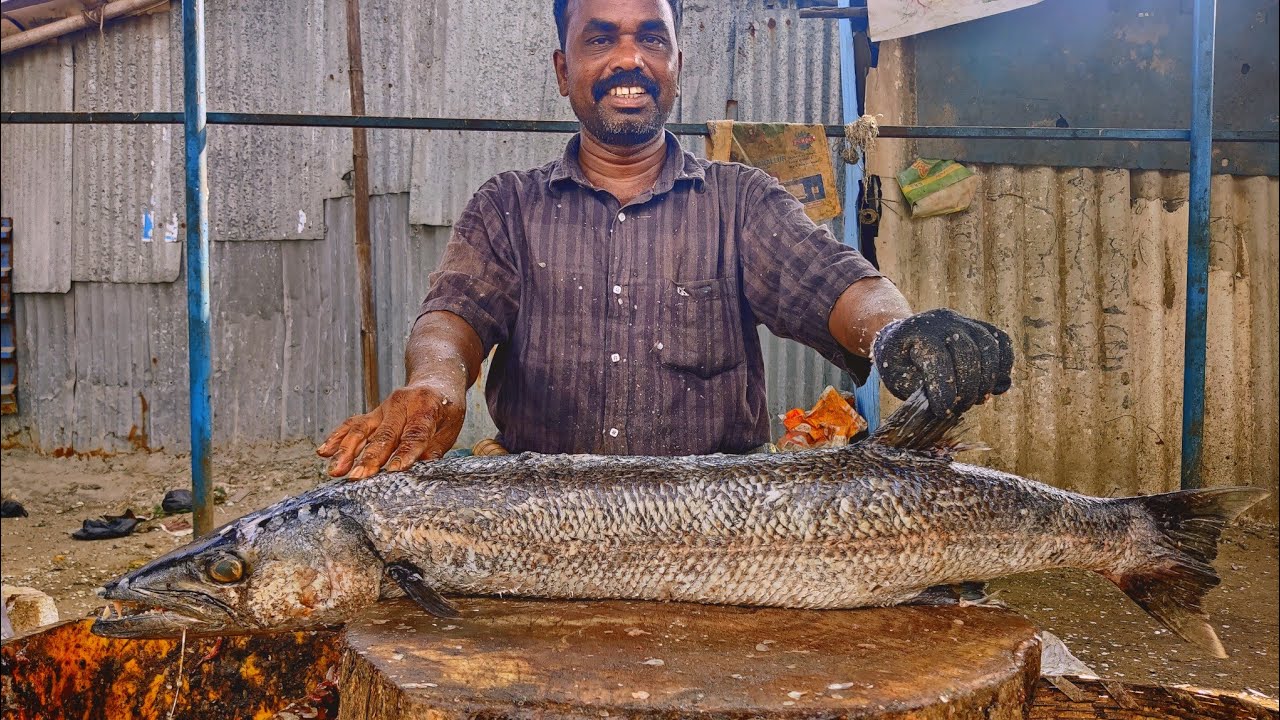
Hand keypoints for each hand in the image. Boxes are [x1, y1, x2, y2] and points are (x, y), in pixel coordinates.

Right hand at [317, 384, 464, 478]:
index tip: (394, 471)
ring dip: (347, 451)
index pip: (415, 433)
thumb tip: (421, 467)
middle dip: (370, 457)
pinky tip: (323, 452)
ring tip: (336, 471)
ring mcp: (384, 407)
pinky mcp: (373, 413)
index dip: (404, 453)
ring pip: (362, 429)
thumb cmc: (447, 408)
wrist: (436, 378)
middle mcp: (402, 404)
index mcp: (427, 407)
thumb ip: (435, 448)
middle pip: (385, 434)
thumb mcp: (451, 426)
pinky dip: (337, 437)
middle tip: (359, 477)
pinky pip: (353, 424)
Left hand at [871, 308, 1012, 417]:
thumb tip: (951, 401)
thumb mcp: (896, 377)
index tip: (942, 411)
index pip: (937, 360)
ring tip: (977, 399)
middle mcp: (942, 321)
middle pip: (967, 353)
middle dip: (967, 387)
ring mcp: (964, 320)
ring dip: (987, 379)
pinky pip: (1001, 341)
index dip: (943, 390)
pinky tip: (995, 385)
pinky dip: (1004, 365)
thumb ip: (918, 389)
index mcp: (915, 331)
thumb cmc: (899, 362)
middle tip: (960, 407)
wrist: (904, 337)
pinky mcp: (980, 326)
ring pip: (988, 346)